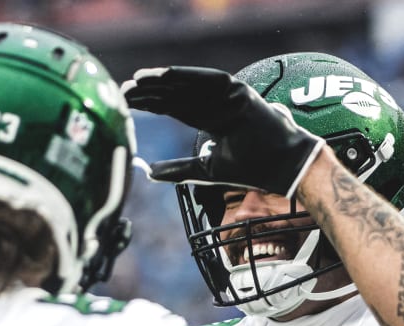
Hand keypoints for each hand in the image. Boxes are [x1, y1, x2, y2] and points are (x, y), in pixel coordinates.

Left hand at [122, 66, 324, 197]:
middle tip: (123, 90)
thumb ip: (178, 169)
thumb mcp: (205, 169)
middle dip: (150, 92)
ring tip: (138, 80)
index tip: (125, 103)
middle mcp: (216, 103)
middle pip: (176, 94)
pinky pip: (207, 79)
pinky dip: (185, 76)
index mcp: (209, 118)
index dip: (150, 104)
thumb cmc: (249, 169)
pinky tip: (163, 75)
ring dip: (163, 81)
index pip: (173, 108)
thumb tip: (148, 172)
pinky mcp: (237, 89)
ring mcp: (227, 95)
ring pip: (188, 85)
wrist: (280, 167)